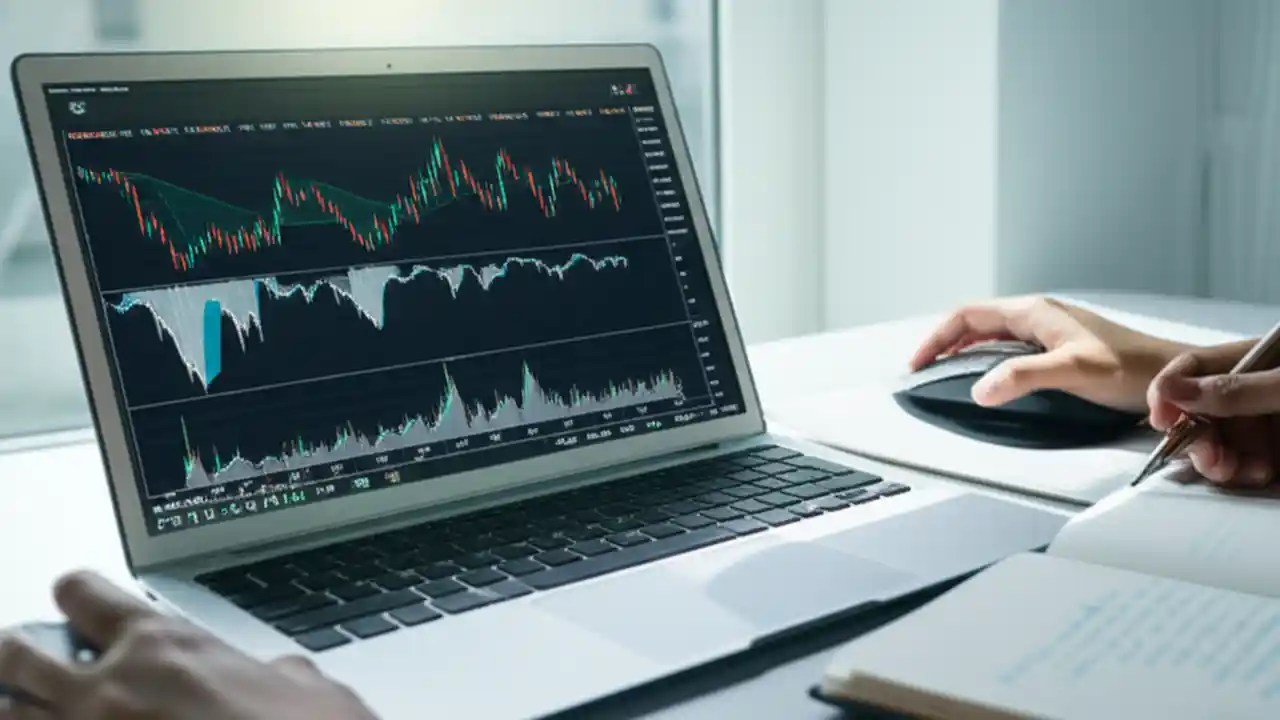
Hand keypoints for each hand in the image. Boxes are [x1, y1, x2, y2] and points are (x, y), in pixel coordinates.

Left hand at [0, 571, 377, 719]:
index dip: (75, 599)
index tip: (79, 610)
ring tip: (45, 710)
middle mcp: (109, 689)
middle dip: (20, 656)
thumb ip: (272, 672)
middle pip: (17, 654)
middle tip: (38, 667)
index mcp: (161, 646)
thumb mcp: (302, 686)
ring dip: (22, 709)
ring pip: (10, 712)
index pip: (80, 593)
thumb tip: (279, 675)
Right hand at [910, 296, 1187, 411]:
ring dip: (962, 352)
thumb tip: (977, 390)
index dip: (936, 338)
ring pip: (991, 336)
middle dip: (943, 344)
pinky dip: (985, 361)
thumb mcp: (1073, 370)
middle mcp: (1038, 316)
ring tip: (944, 376)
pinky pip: (1008, 350)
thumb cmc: (1130, 369)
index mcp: (1034, 312)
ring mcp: (1049, 332)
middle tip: (922, 372)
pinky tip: (987, 381)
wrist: (1172, 375)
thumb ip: (1023, 377)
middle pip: (975, 323)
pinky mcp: (1059, 350)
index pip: (968, 316)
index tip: (916, 366)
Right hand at [1147, 340, 1278, 485]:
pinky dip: (1242, 473)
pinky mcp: (1274, 454)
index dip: (1169, 390)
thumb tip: (1170, 391)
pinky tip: (1258, 474)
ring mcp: (1263, 421)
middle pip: (1200, 409)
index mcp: (1256, 358)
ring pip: (1217, 441)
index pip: (1195, 367)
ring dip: (1216, 460)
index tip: (1160, 420)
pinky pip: (1242, 463)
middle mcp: (1252, 388)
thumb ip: (1235, 389)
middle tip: (1207, 458)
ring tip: (1232, 471)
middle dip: (1194, 435)